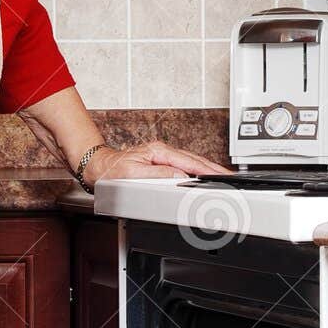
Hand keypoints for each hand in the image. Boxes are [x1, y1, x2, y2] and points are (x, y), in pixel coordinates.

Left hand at [82, 141, 229, 183]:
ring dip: (207, 168)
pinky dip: (197, 169)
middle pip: (194, 160)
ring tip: (222, 176)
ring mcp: (162, 156)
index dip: (206, 170)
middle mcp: (162, 151)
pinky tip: (203, 174)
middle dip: (213, 168)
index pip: (189, 161)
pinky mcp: (160, 161)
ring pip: (190, 162)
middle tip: (229, 176)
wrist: (98, 168)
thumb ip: (158, 174)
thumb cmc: (111, 171)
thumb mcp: (133, 174)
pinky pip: (184, 164)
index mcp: (158, 152)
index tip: (220, 175)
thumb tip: (179, 175)